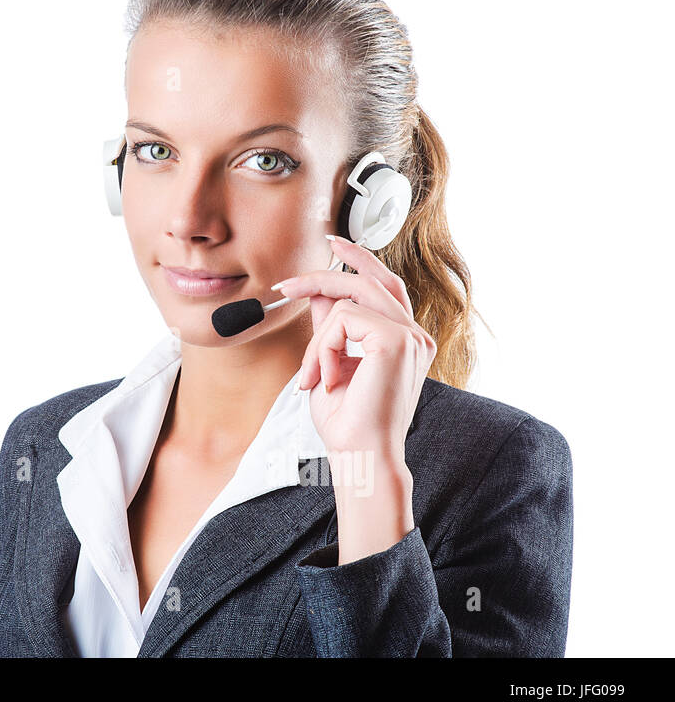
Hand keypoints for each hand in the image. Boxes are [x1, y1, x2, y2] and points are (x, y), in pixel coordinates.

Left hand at [273, 235, 436, 560]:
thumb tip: (317, 291)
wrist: (359, 456)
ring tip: (310, 371)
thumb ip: (329, 325)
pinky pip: (342, 319)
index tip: (330, 245)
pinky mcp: (395, 341)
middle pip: (371, 279)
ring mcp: (409, 337)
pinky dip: (322, 347)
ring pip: (349, 298)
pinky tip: (325, 378)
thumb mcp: (331, 363)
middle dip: (325, 273)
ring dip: (317, 334)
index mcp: (404, 340)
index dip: (358, 261)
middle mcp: (414, 335)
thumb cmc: (347, 423)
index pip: (385, 284)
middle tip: (286, 285)